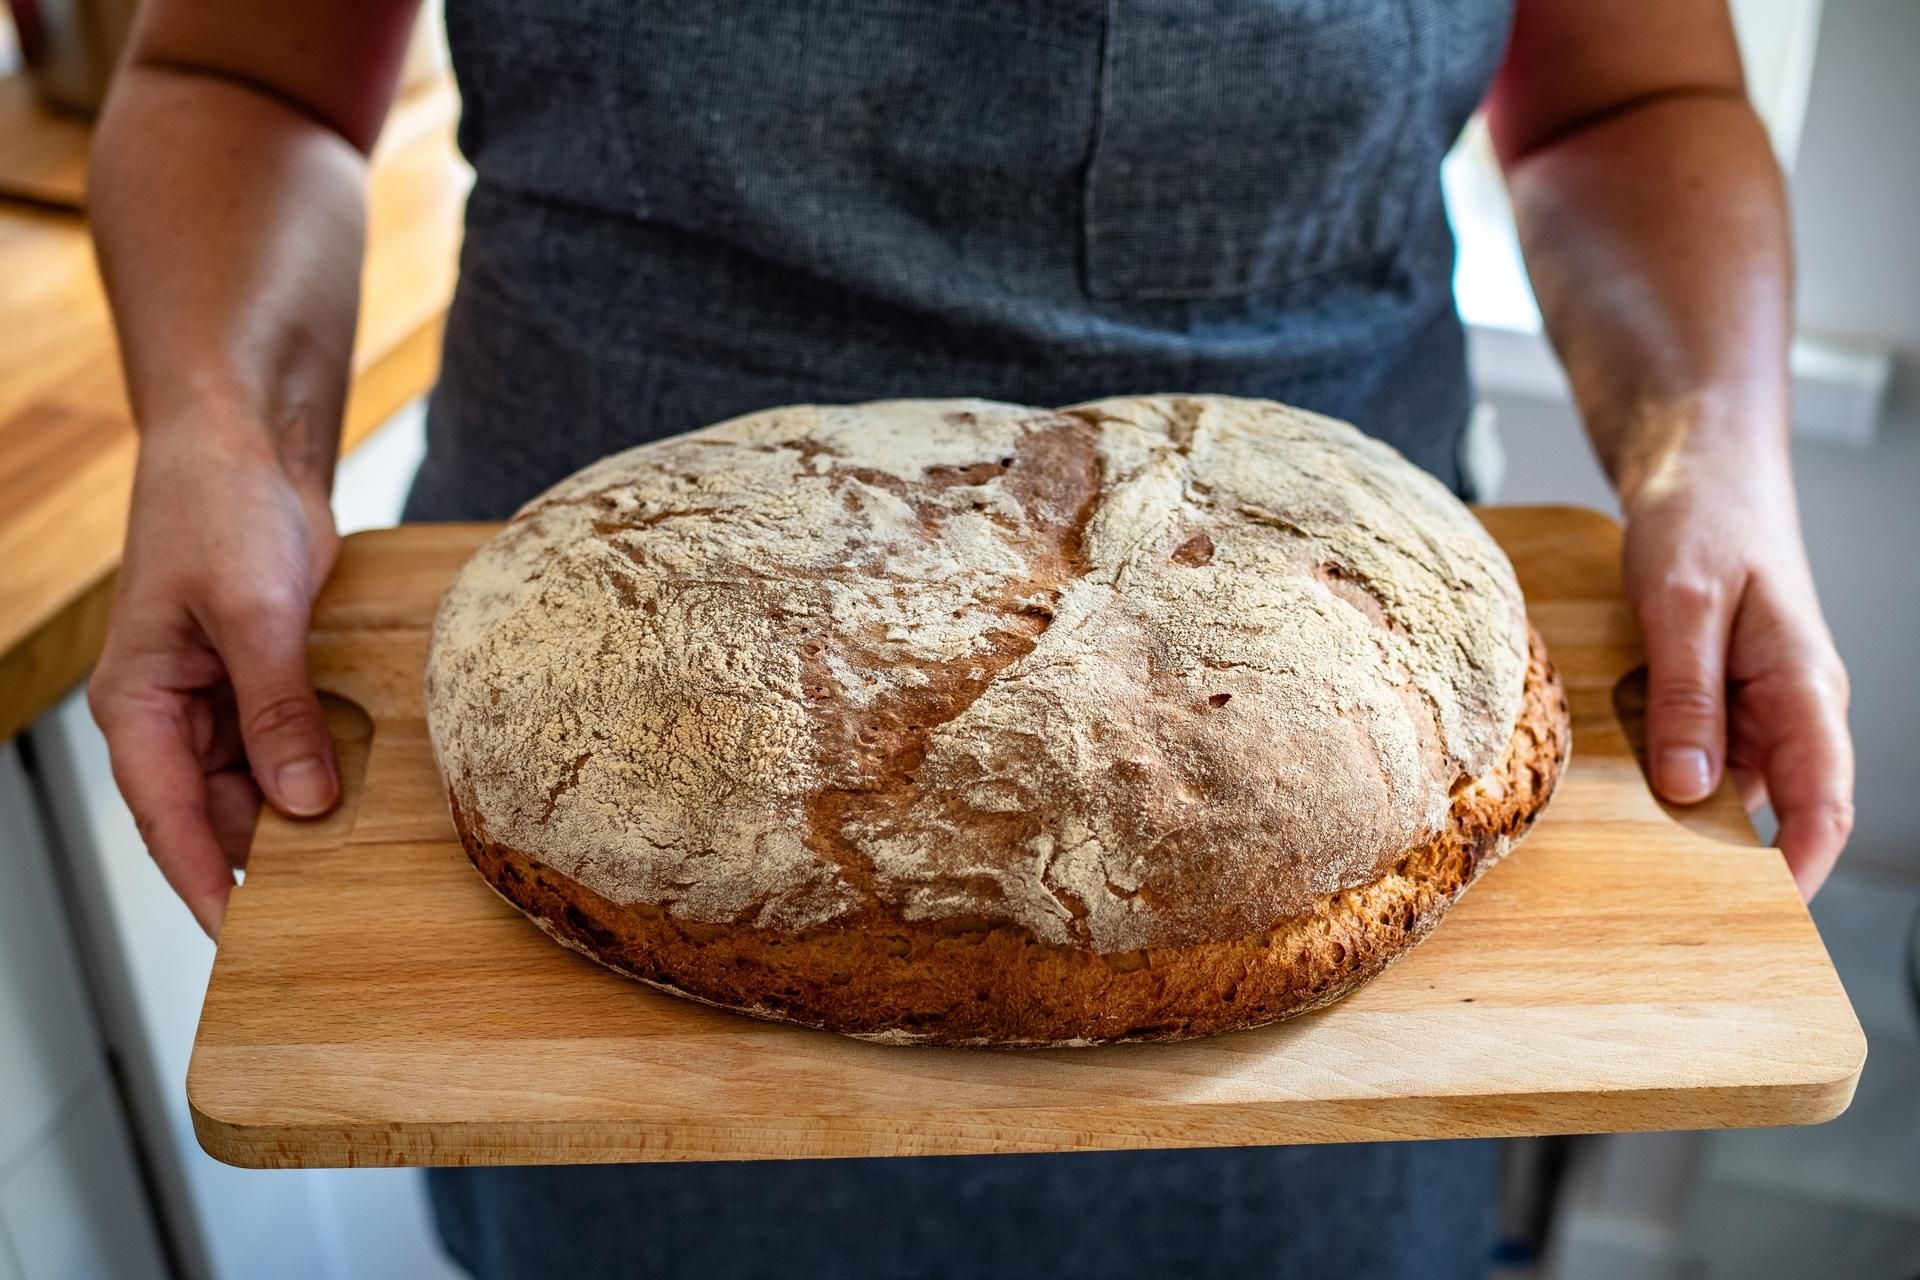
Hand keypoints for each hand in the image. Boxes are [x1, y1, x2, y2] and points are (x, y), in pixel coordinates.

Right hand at [88, 427, 340, 936]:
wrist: (248, 443)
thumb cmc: (220, 507)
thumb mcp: (251, 613)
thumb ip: (278, 710)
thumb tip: (303, 800)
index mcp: (138, 703)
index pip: (167, 817)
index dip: (204, 881)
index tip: (243, 938)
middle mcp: (173, 712)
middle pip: (216, 812)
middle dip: (266, 859)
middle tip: (326, 912)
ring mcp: (220, 699)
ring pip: (257, 785)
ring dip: (300, 816)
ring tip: (354, 867)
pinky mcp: (264, 679)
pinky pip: (289, 745)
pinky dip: (320, 769)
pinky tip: (360, 798)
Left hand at [1622, 445, 1852, 897]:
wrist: (1698, 463)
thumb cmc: (1702, 517)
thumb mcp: (1682, 602)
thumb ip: (1686, 694)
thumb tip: (1688, 786)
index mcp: (1804, 687)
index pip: (1823, 804)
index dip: (1796, 870)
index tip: (1758, 921)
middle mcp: (1790, 707)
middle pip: (1778, 811)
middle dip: (1734, 867)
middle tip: (1672, 919)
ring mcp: (1755, 704)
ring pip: (1730, 790)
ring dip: (1690, 825)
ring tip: (1633, 874)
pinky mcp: (1718, 694)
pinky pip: (1699, 757)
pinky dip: (1668, 782)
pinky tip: (1621, 803)